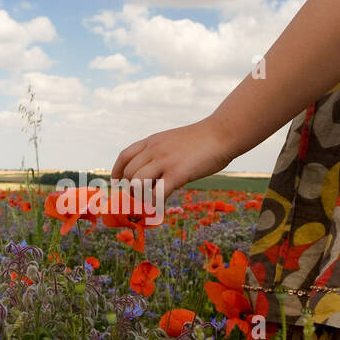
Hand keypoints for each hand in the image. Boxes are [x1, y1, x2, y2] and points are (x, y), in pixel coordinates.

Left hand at [111, 116, 233, 205]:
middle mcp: (154, 150)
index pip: (124, 156)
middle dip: (131, 189)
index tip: (117, 182)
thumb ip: (162, 153)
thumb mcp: (174, 141)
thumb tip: (156, 173)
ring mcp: (164, 161)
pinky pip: (157, 194)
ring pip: (137, 184)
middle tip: (141, 197)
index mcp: (152, 141)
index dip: (117, 171)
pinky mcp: (177, 173)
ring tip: (149, 202)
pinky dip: (155, 204)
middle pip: (129, 173)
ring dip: (140, 197)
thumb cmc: (203, 139)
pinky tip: (160, 207)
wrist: (222, 133)